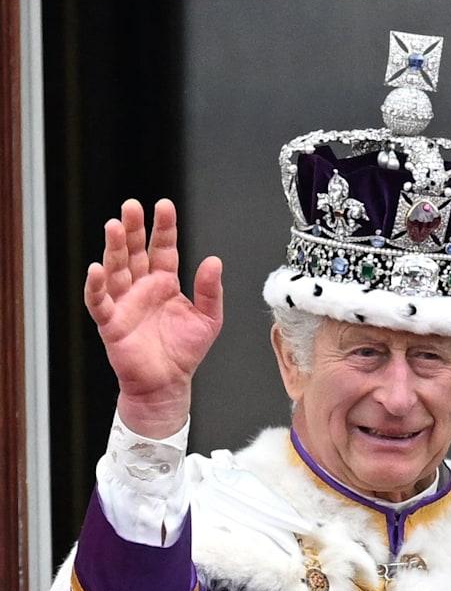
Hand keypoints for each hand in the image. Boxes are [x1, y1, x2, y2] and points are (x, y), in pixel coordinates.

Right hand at [83, 199, 222, 437]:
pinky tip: (97, 269)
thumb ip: (210, 290)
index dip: (163, 228)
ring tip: (114, 226)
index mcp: (165, 283)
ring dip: (113, 248)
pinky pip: (100, 301)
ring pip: (116, 269)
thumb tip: (213, 261)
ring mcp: (125, 303)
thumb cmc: (184, 352)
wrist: (168, 384)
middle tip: (131, 206)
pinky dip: (96, 285)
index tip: (164, 206)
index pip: (163, 248)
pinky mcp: (111, 323)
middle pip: (134, 251)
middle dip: (133, 228)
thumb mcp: (208, 319)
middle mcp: (142, 288)